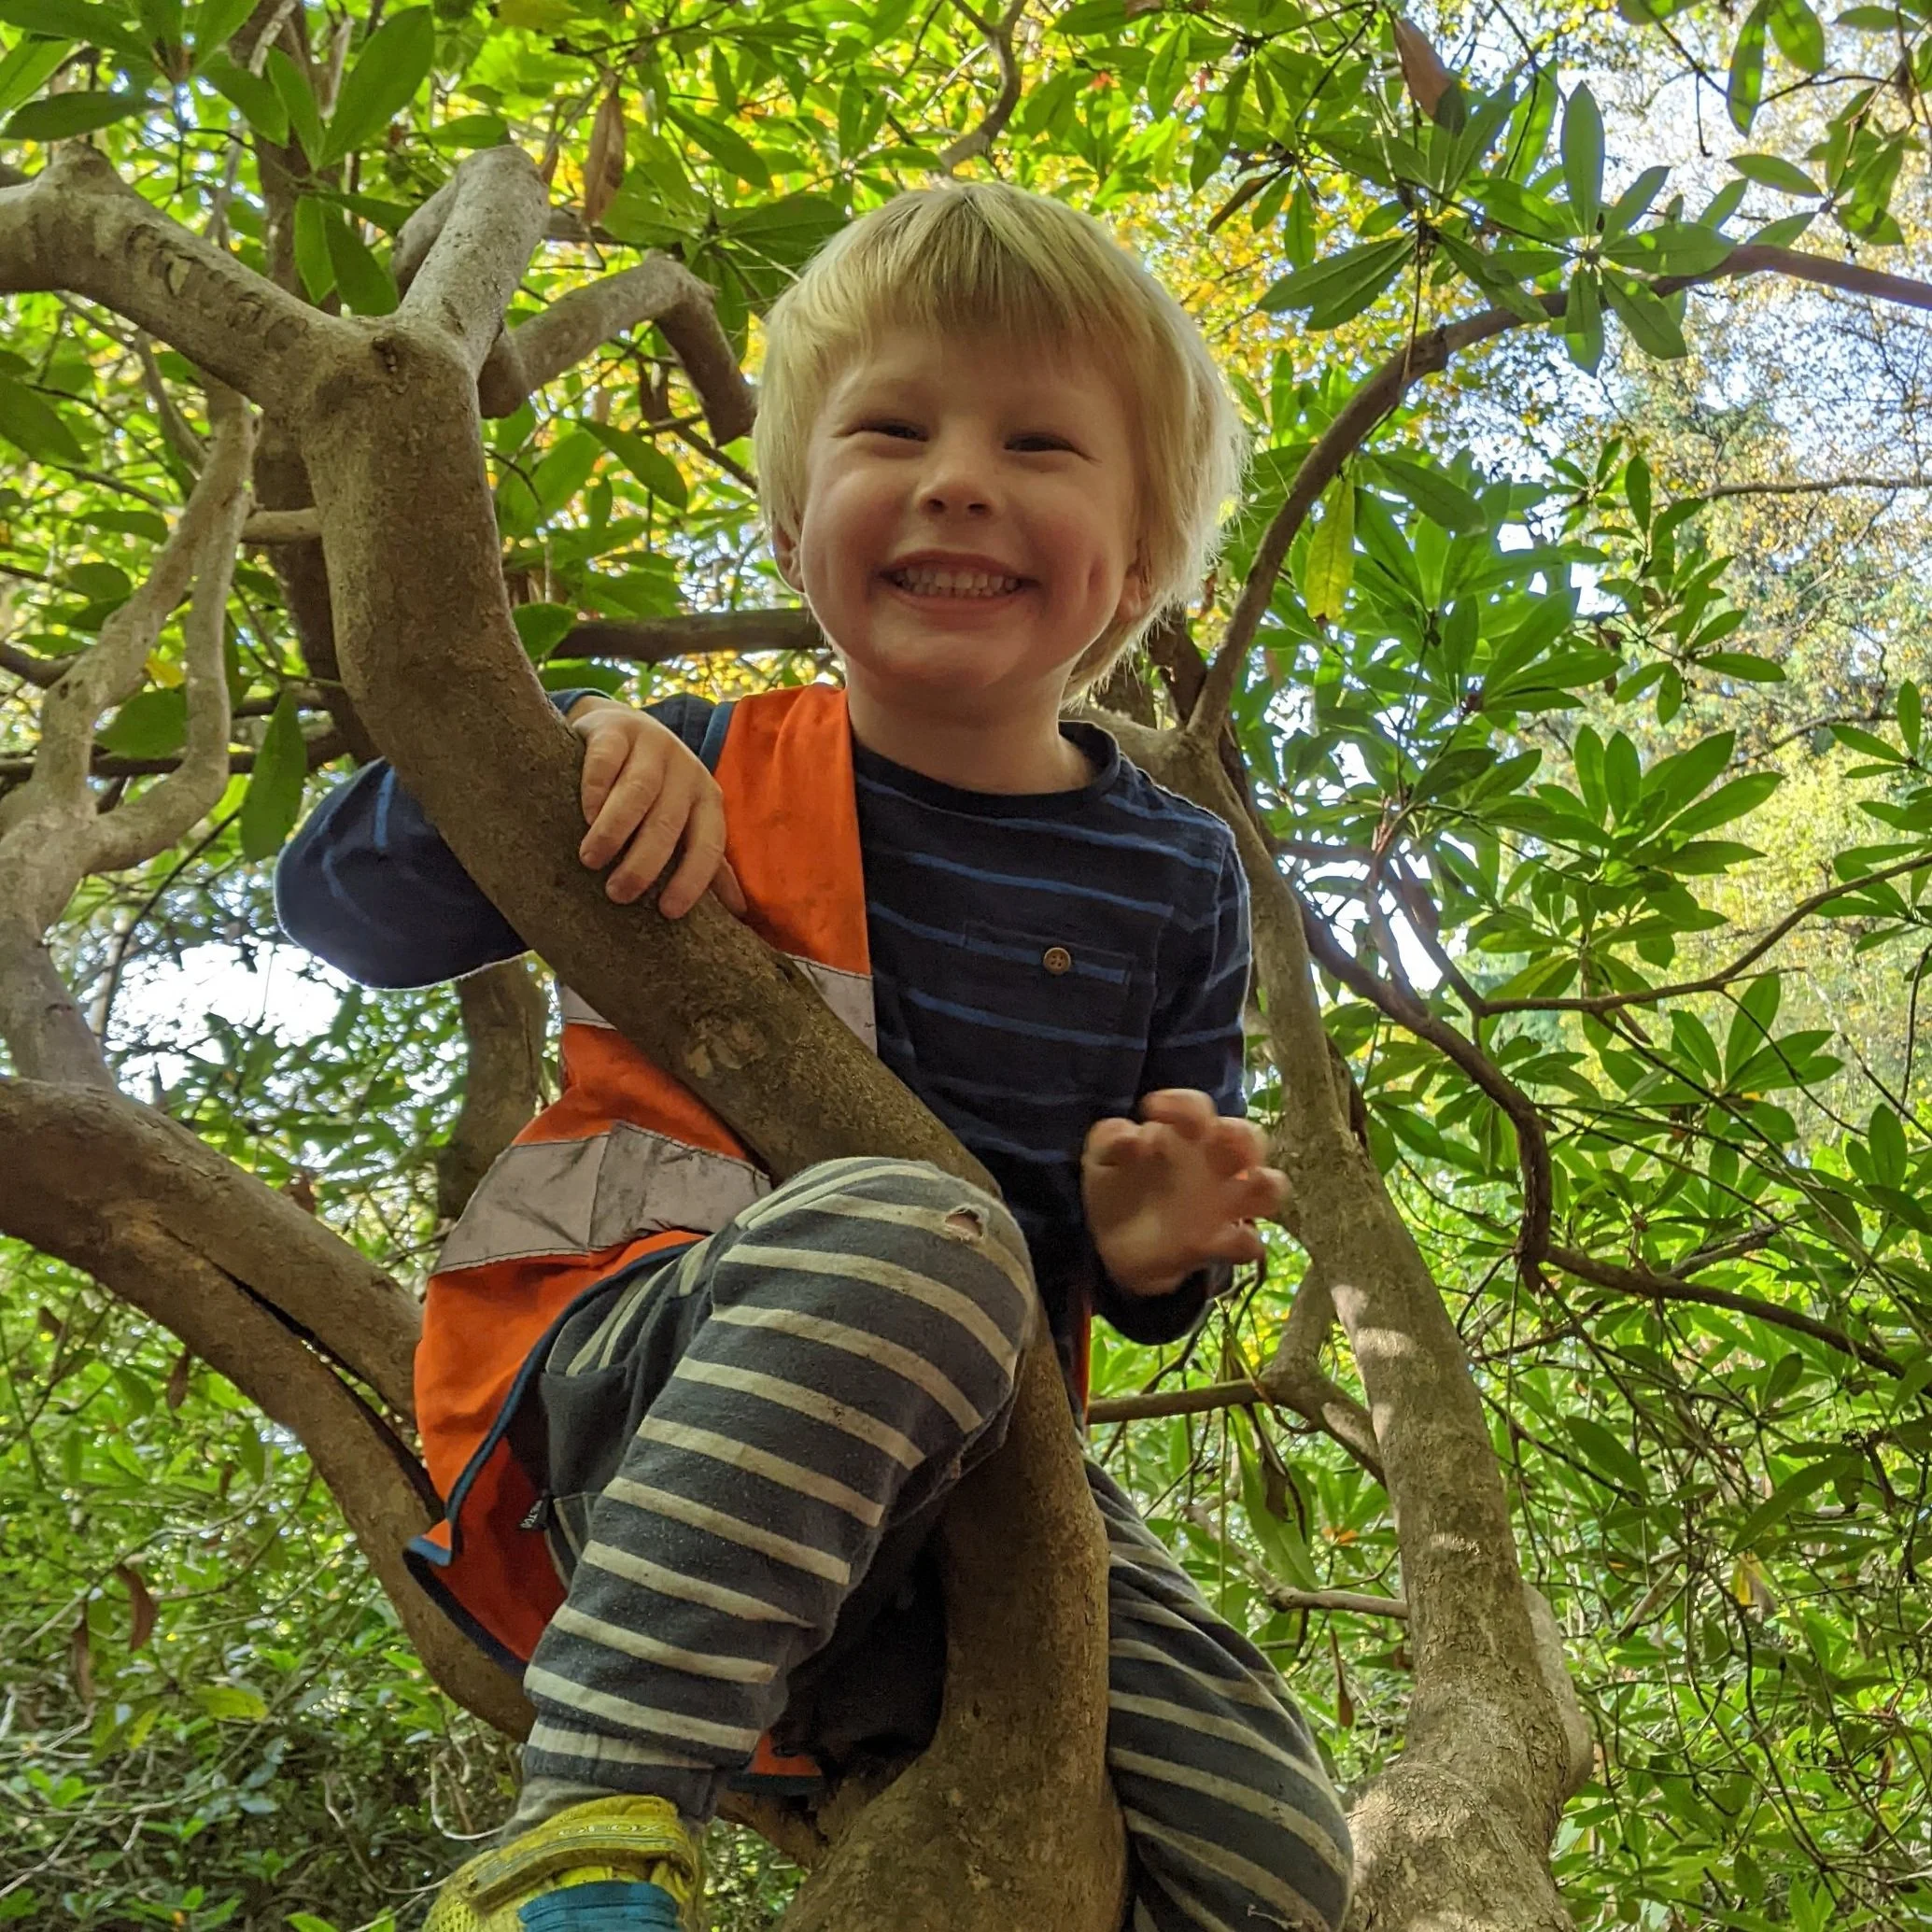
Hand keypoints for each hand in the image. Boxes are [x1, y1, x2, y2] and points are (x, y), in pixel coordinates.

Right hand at [568, 699, 746, 918]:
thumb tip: (740, 913)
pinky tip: (584, 816)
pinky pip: (606, 761)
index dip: (693, 879)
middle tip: (618, 894)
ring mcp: (652, 746)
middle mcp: (686, 771)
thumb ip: (709, 863)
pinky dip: (595, 790)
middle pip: (668, 822)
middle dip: (645, 862)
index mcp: (708, 799)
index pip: (708, 844)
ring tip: (591, 861)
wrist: (623, 727)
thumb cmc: (658, 790)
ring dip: (615, 830)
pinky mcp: (615, 729)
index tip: (668, 912)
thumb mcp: (687, 821)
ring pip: (639, 792)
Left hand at [1081, 1089, 1286, 1297]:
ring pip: (1270, 1186)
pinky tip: (1217, 1242)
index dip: (1183, 1103)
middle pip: (1250, 1138)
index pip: (1198, 1107)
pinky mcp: (1221, 1243)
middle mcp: (1214, 1163)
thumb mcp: (1102, 1157)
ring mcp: (1224, 1203)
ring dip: (1267, 1183)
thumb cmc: (1118, 1185)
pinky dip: (1243, 1241)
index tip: (1151, 1110)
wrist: (1113, 1242)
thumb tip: (1133, 1137)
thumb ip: (1110, 1139)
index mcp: (1186, 1134)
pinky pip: (1250, 1242)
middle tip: (1219, 1137)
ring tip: (1247, 1181)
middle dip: (1242, 1135)